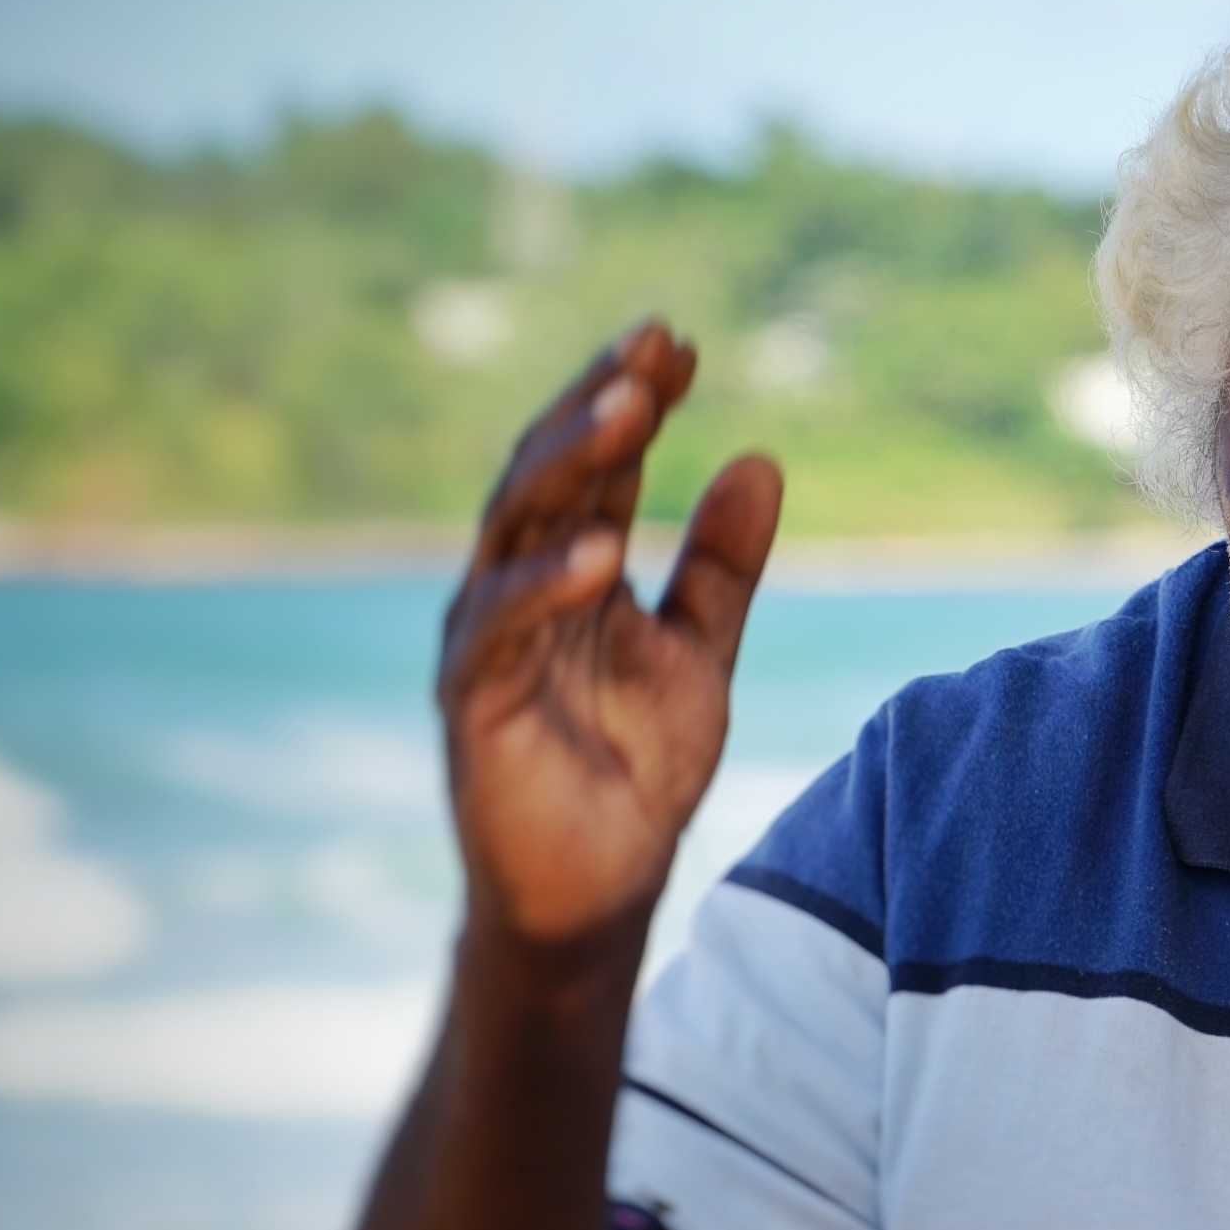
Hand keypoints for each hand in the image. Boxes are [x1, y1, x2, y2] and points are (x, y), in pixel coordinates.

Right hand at [438, 319, 783, 942]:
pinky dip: (549, 585)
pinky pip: (502, 627)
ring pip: (516, 526)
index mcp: (568, 567)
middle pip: (547, 471)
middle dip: (596, 404)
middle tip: (649, 349)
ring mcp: (486, 638)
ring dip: (570, 464)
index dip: (634, 398)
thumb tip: (759, 458)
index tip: (680, 339)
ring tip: (629, 410)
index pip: (596, 462)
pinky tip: (602, 550)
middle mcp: (517, 586)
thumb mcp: (699, 652)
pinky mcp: (469, 699)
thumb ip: (722, 566)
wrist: (598, 889)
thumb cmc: (634, 768)